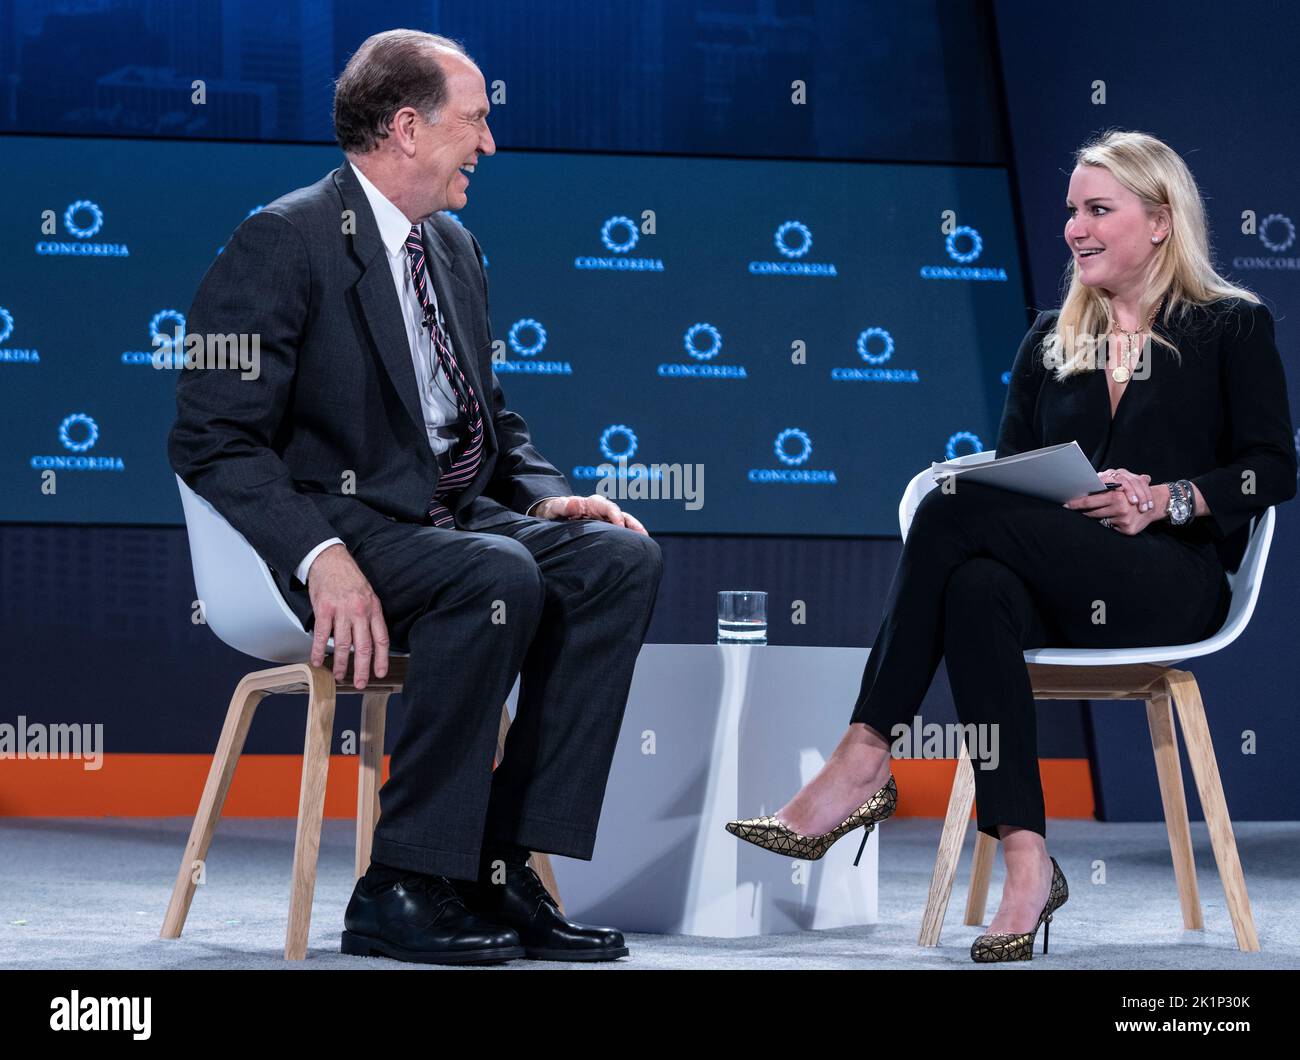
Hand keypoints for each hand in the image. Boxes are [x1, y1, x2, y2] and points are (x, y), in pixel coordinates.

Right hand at [306, 543, 389, 688]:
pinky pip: (322, 635)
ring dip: (341, 664)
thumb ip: (370, 616)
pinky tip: (318, 661)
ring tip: (339, 675)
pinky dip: (319, 651)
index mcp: (373, 609)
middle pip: (364, 646)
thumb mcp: (368, 594)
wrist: (330, 559)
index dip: (382, 658)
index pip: (381, 639)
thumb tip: (371, 638)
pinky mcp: (324, 610)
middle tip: (360, 683)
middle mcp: (359, 612)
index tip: (380, 672)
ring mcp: (341, 611)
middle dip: (362, 668)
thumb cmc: (349, 577)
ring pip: (343, 644)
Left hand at [532, 494, 648, 534]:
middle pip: (621, 515)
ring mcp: (605, 519)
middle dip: (632, 524)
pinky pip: (620, 532)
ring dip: (635, 531)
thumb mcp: (555, 507)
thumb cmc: (554, 511)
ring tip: (646, 543)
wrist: (553, 515)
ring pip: (624, 524)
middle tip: (643, 535)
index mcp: (592, 503)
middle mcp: (602, 510)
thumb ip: (564, 505)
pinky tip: (636, 549)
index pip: (607, 506)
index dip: (615, 514)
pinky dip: (628, 538)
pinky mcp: (606, 528)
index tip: (620, 524)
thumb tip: (576, 503)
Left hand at [1062, 468, 1165, 535]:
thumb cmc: (1133, 493)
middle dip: (1082, 511)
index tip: (1065, 505)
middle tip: (1072, 509)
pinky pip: (1110, 527)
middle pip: (1092, 513)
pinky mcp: (1127, 530)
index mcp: (1116, 496)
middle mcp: (1119, 508)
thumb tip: (1085, 486)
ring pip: (1100, 520)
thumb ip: (1105, 487)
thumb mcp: (1121, 485)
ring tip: (1094, 512)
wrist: (1155, 504)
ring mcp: (1123, 520)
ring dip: (1096, 517)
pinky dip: (1109, 523)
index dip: (1076, 504)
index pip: (1089, 501)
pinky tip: (1113, 519)